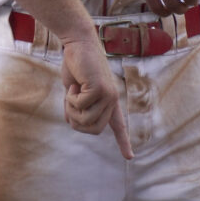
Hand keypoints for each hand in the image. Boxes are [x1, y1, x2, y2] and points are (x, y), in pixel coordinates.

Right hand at [61, 38, 133, 159]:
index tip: (130, 158)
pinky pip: (81, 106)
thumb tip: (72, 122)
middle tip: (69, 102)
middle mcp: (112, 100)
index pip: (117, 125)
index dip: (123, 142)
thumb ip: (75, 105)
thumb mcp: (73, 89)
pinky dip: (71, 98)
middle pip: (93, 129)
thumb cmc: (75, 63)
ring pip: (86, 120)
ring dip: (72, 108)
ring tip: (72, 91)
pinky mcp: (100, 89)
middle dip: (75, 120)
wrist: (78, 43)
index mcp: (108, 101)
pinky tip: (75, 85)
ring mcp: (108, 95)